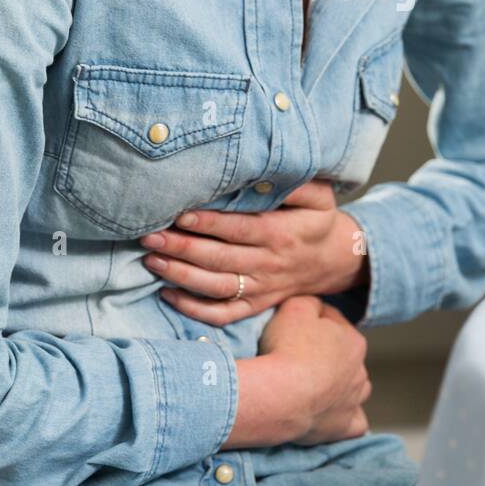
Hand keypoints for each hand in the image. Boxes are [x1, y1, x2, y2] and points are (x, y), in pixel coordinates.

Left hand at [138, 179, 367, 325]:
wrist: (334, 260)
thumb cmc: (317, 220)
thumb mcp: (319, 196)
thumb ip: (296, 183)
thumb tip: (264, 171)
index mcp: (282, 234)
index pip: (240, 229)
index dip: (210, 224)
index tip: (180, 214)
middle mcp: (269, 264)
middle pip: (221, 259)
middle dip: (182, 248)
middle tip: (150, 236)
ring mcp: (261, 288)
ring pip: (216, 287)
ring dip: (181, 276)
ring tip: (152, 260)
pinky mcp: (254, 304)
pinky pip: (222, 314)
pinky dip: (193, 309)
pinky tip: (166, 294)